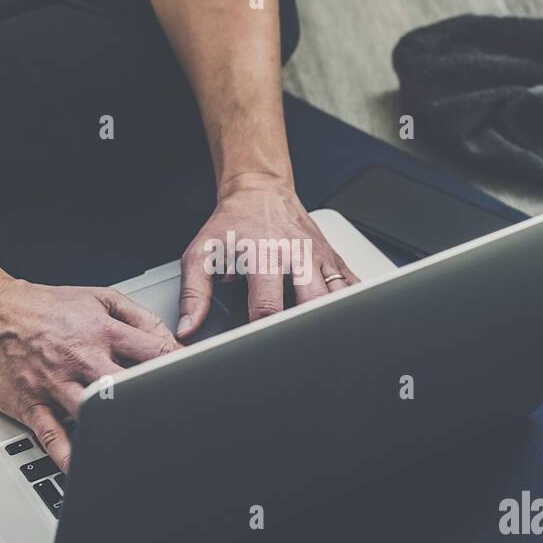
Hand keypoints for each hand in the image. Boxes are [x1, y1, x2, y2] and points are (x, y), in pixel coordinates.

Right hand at [0, 276, 179, 469]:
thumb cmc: (41, 306)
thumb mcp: (96, 296)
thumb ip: (136, 316)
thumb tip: (170, 339)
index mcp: (102, 330)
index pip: (154, 352)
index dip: (180, 369)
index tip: (195, 385)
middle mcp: (82, 357)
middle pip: (129, 384)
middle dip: (153, 402)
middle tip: (174, 425)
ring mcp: (56, 382)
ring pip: (93, 412)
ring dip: (115, 431)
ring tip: (139, 455)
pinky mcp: (31, 403)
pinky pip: (52, 435)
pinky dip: (68, 456)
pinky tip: (84, 470)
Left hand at [177, 173, 359, 336]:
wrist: (259, 192)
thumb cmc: (231, 226)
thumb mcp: (202, 253)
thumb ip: (193, 293)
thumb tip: (188, 328)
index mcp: (264, 256)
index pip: (268, 306)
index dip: (264, 333)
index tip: (258, 348)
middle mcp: (297, 255)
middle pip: (312, 304)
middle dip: (305, 331)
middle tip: (294, 350)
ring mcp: (320, 257)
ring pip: (340, 297)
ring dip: (331, 320)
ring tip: (320, 341)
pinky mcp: (335, 259)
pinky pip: (354, 287)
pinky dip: (354, 306)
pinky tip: (344, 322)